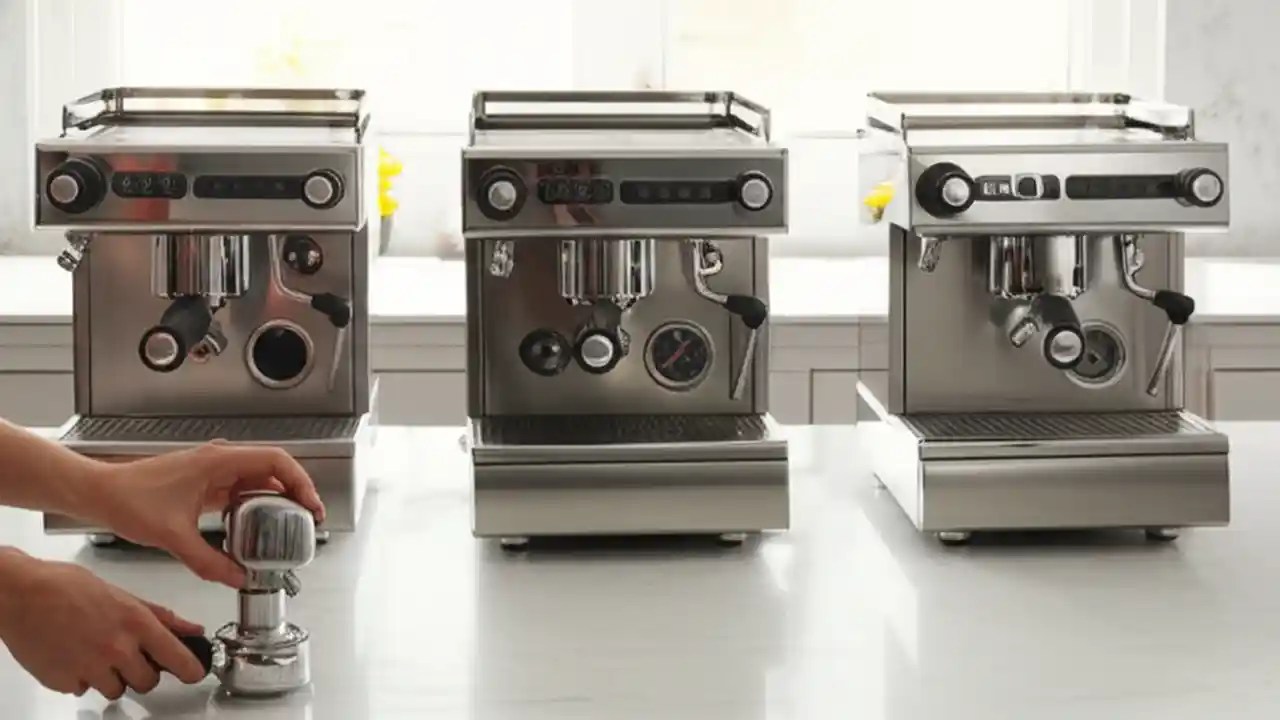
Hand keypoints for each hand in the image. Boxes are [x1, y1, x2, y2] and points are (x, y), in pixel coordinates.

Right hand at [0, 549, 206, 698]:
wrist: (20, 594)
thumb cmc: (67, 587)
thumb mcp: (122, 595)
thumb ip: (160, 616)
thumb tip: (191, 629)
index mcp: (135, 623)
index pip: (176, 657)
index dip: (191, 669)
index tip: (196, 672)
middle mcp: (116, 649)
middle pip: (148, 682)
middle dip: (143, 672)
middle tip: (131, 657)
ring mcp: (90, 668)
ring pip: (116, 690)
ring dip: (112, 678)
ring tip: (96, 653)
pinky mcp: (65, 681)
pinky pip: (84, 689)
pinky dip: (83, 678)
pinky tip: (74, 656)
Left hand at [81, 442, 324, 587]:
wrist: (99, 493)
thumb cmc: (127, 498)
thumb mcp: (173, 537)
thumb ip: (208, 561)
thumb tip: (236, 577)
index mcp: (218, 462)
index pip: (276, 461)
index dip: (301, 482)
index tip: (310, 505)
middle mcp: (219, 461)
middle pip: (273, 469)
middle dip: (296, 492)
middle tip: (308, 517)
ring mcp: (212, 470)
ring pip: (259, 479)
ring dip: (278, 497)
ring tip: (290, 521)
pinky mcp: (204, 482)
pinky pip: (241, 489)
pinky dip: (256, 503)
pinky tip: (257, 524)